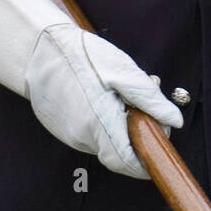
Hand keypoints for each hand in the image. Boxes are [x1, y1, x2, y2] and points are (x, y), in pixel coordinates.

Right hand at [27, 23, 183, 178]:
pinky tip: (102, 97)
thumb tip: (173, 121)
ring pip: (105, 141)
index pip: (128, 162)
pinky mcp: (63, 130)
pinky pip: (90, 134)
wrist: (38, 49)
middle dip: (136, 133)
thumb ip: (149, 99)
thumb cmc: (80, 56)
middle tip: (141, 104)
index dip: (146, 161)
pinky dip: (103, 122)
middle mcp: (82, 136)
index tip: (158, 148)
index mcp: (99, 123)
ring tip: (119, 94)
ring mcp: (70, 135)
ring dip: (119, 126)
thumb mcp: (122, 70)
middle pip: (119, 151)